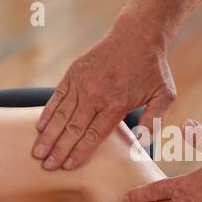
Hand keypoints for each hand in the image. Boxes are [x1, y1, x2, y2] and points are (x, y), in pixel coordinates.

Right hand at [33, 19, 176, 169]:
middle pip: (73, 129)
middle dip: (58, 150)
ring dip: (48, 135)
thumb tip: (143, 146)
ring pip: (62, 114)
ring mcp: (82, 83)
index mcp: (117, 104)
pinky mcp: (73, 73)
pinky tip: (40, 127)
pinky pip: (58, 96)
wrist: (137, 35)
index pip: (94, 135)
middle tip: (46, 167)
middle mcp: (96, 94)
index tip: (67, 167)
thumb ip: (154, 120)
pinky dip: (48, 112)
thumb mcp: (164, 94)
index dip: (79, 152)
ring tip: (37, 152)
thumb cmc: (152, 69)